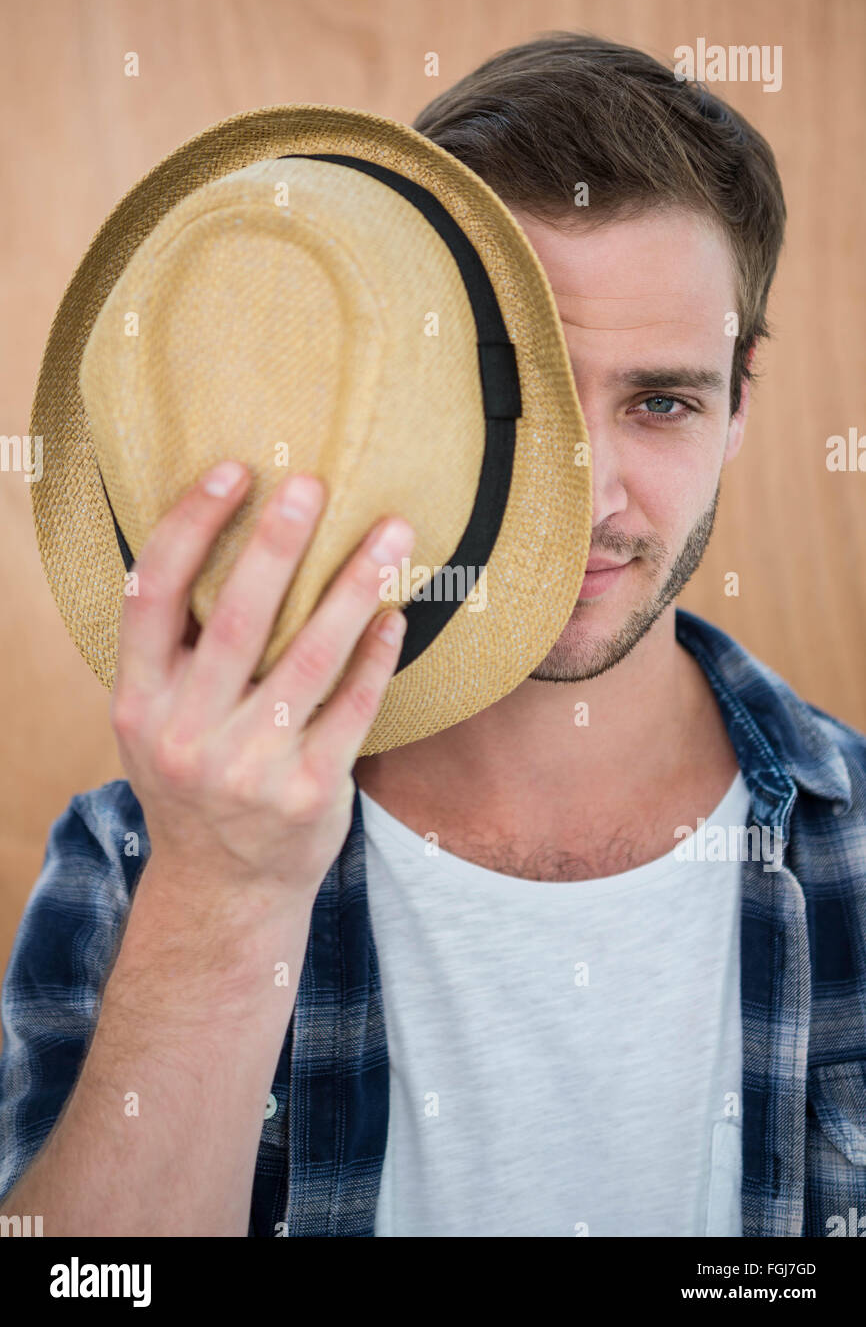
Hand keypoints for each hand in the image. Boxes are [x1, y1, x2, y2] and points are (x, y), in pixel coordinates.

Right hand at [109, 460, 414, 904]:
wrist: (224, 889)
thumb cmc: (195, 778)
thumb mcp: (156, 720)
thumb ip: (177, 650)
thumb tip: (229, 539)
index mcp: (140, 700)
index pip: (151, 595)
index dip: (188, 526)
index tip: (232, 472)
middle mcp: (186, 733)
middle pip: (237, 618)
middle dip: (279, 543)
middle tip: (317, 484)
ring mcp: (248, 767)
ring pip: (310, 658)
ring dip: (354, 586)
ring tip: (393, 535)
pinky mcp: (308, 793)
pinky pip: (353, 709)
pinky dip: (378, 657)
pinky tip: (397, 615)